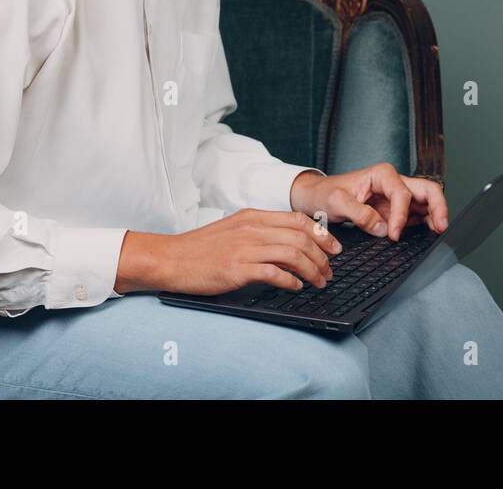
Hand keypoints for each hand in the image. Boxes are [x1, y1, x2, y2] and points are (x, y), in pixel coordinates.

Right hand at [144, 209, 342, 295]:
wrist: (170, 258)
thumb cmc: (200, 248)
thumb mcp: (232, 230)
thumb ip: (258, 232)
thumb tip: (288, 243)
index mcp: (252, 216)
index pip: (297, 219)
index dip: (321, 233)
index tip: (333, 247)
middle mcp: (251, 229)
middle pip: (301, 237)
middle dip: (322, 256)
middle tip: (330, 271)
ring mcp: (245, 248)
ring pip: (293, 254)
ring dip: (312, 270)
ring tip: (319, 282)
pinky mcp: (237, 269)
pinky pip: (274, 273)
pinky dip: (291, 281)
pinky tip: (296, 287)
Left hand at [289, 163, 447, 241]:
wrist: (317, 197)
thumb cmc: (326, 194)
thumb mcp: (336, 202)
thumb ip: (359, 213)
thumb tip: (382, 228)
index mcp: (382, 175)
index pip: (402, 194)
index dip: (401, 215)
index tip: (393, 235)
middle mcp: (394, 183)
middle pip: (427, 190)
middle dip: (439, 207)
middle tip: (442, 227)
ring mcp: (397, 197)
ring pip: (427, 203)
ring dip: (436, 217)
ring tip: (440, 234)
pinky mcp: (397, 211)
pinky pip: (418, 216)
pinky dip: (427, 224)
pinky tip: (430, 235)